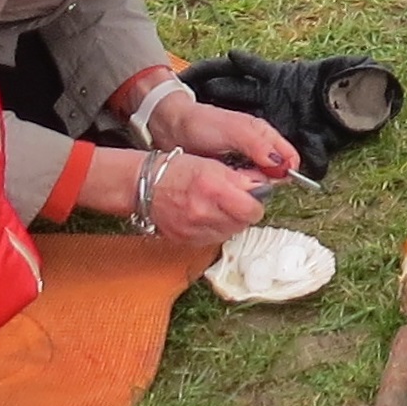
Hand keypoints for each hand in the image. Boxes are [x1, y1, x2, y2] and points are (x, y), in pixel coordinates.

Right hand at [146, 153, 272, 241]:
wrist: (146, 187)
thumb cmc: (176, 171)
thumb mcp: (212, 164)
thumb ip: (239, 178)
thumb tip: (261, 186)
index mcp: (213, 187)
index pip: (251, 208)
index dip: (256, 202)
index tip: (254, 197)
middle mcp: (204, 211)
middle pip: (243, 223)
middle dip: (245, 212)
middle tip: (236, 201)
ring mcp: (195, 229)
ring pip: (230, 233)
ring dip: (231, 222)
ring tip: (220, 207)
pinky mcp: (187, 241)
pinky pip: (213, 240)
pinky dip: (216, 230)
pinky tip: (208, 216)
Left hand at [147, 90, 299, 183]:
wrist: (173, 130)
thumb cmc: (202, 125)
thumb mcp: (232, 131)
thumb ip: (257, 145)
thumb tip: (281, 163)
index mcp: (264, 135)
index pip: (289, 159)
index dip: (285, 173)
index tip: (271, 181)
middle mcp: (258, 150)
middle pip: (276, 175)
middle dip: (265, 183)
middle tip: (246, 181)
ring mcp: (245, 163)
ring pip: (260, 184)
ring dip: (251, 189)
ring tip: (234, 185)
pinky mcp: (231, 175)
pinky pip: (243, 189)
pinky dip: (238, 192)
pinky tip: (229, 191)